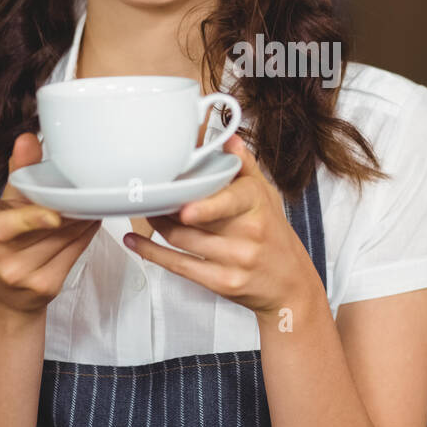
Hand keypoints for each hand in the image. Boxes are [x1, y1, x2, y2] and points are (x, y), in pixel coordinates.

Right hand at [0, 132, 100, 314]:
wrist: (3, 293)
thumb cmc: (5, 240)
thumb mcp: (4, 203)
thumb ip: (20, 171)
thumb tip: (28, 138)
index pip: (3, 224)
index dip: (31, 219)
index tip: (54, 216)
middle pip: (47, 226)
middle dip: (70, 208)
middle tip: (85, 192)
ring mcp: (20, 274)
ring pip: (66, 238)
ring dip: (82, 218)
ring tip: (86, 205)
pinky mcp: (44, 286)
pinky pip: (75, 253)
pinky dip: (86, 233)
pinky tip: (87, 222)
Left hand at [123, 134, 320, 318]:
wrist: (291, 286)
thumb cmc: (275, 237)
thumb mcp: (268, 197)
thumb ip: (246, 167)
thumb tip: (229, 140)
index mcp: (257, 205)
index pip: (229, 199)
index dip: (205, 206)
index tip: (183, 207)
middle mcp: (248, 233)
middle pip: (195, 218)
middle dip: (166, 206)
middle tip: (148, 194)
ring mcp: (235, 260)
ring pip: (181, 239)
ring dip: (156, 224)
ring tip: (146, 211)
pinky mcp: (221, 283)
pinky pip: (178, 265)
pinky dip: (151, 252)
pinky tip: (135, 242)